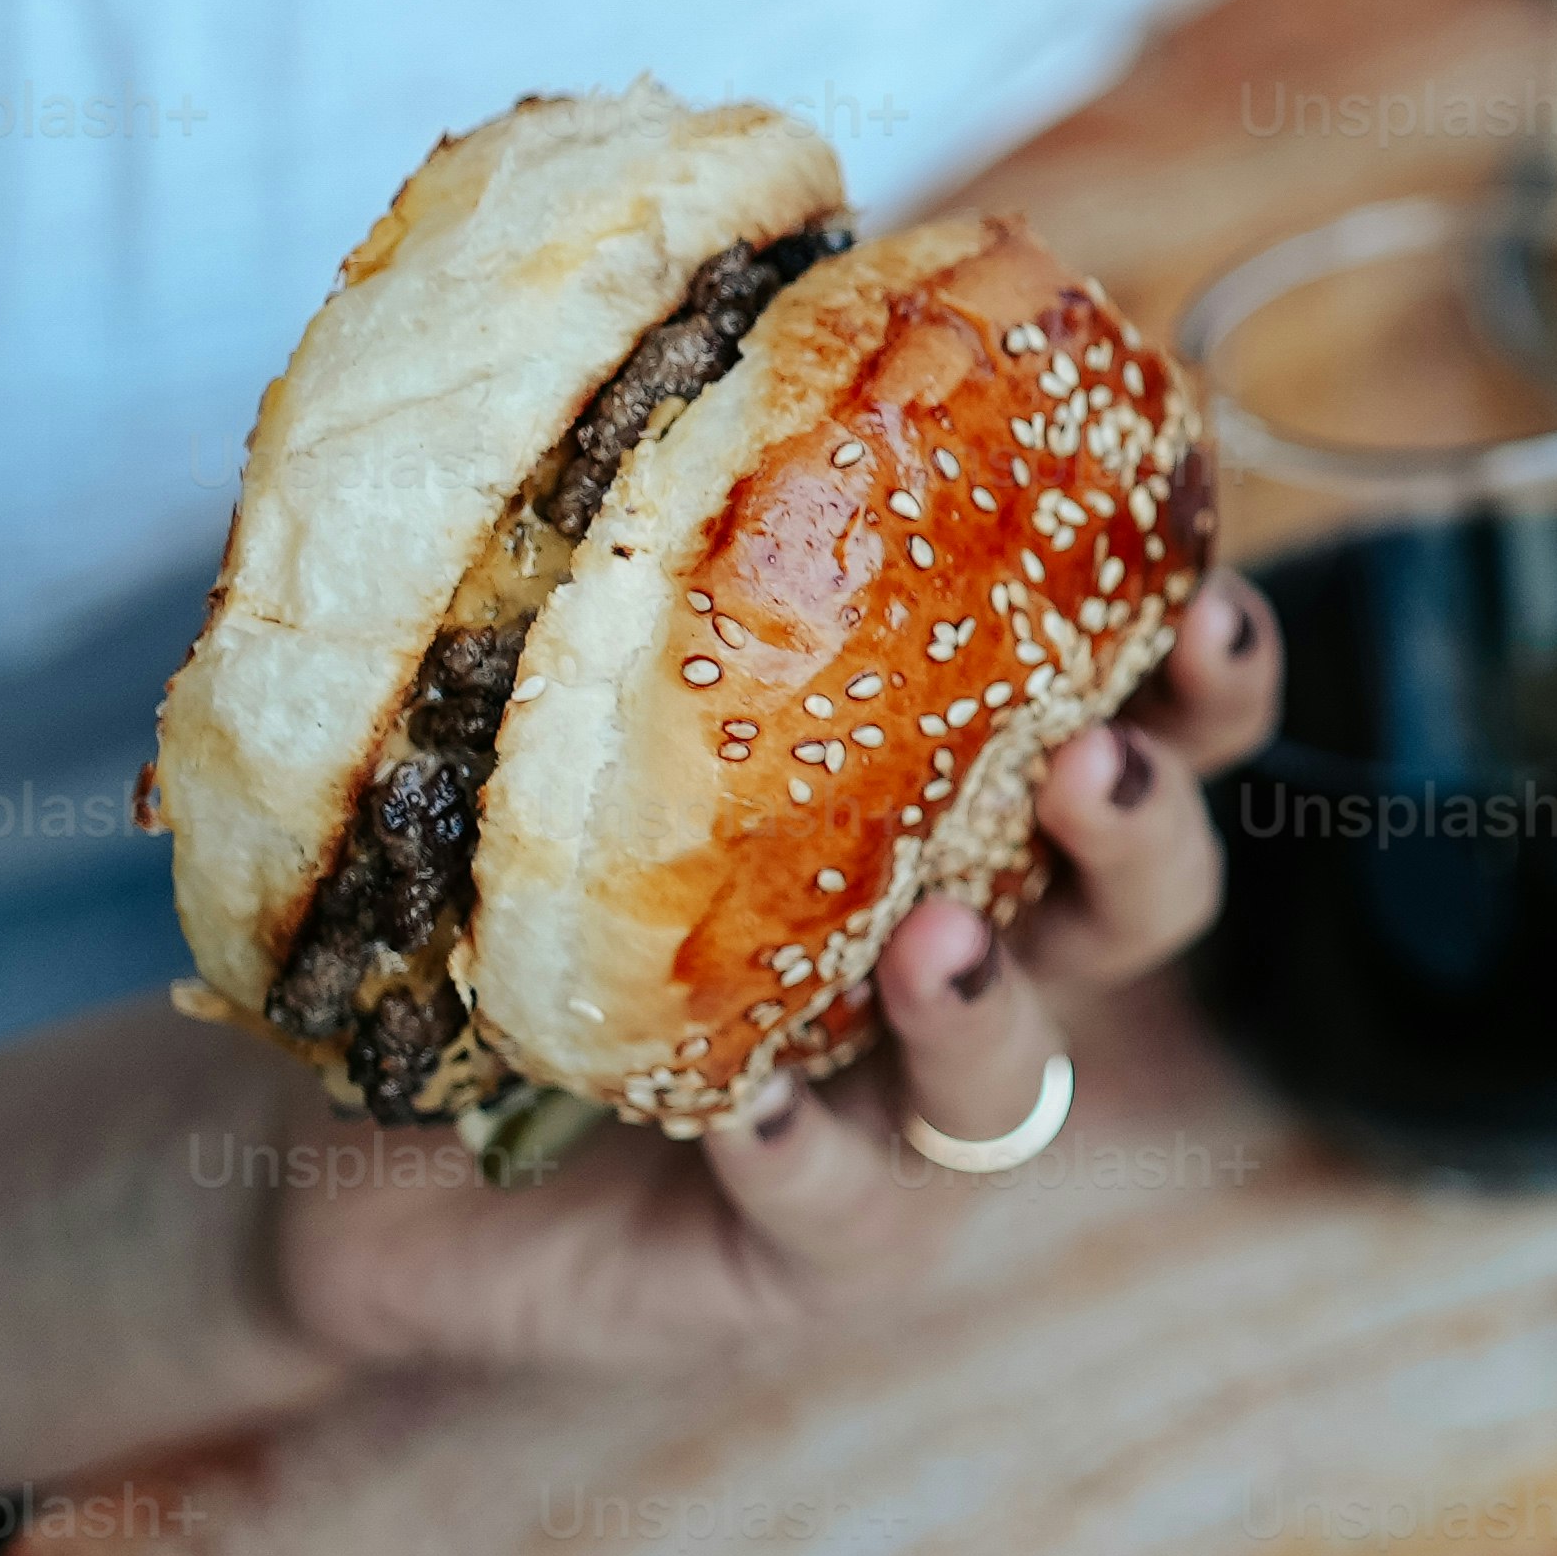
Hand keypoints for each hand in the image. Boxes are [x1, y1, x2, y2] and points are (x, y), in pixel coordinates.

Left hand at [266, 583, 1279, 1374]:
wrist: (350, 1142)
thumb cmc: (495, 898)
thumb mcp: (578, 719)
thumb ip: (664, 569)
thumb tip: (711, 305)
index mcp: (958, 827)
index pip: (1141, 744)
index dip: (1204, 692)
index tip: (1206, 604)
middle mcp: (966, 969)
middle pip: (1139, 914)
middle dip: (1144, 838)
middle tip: (1089, 768)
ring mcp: (900, 1126)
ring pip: (1018, 1083)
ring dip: (994, 1008)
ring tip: (932, 945)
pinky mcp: (803, 1250)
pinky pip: (844, 1216)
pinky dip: (815, 1162)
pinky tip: (760, 1112)